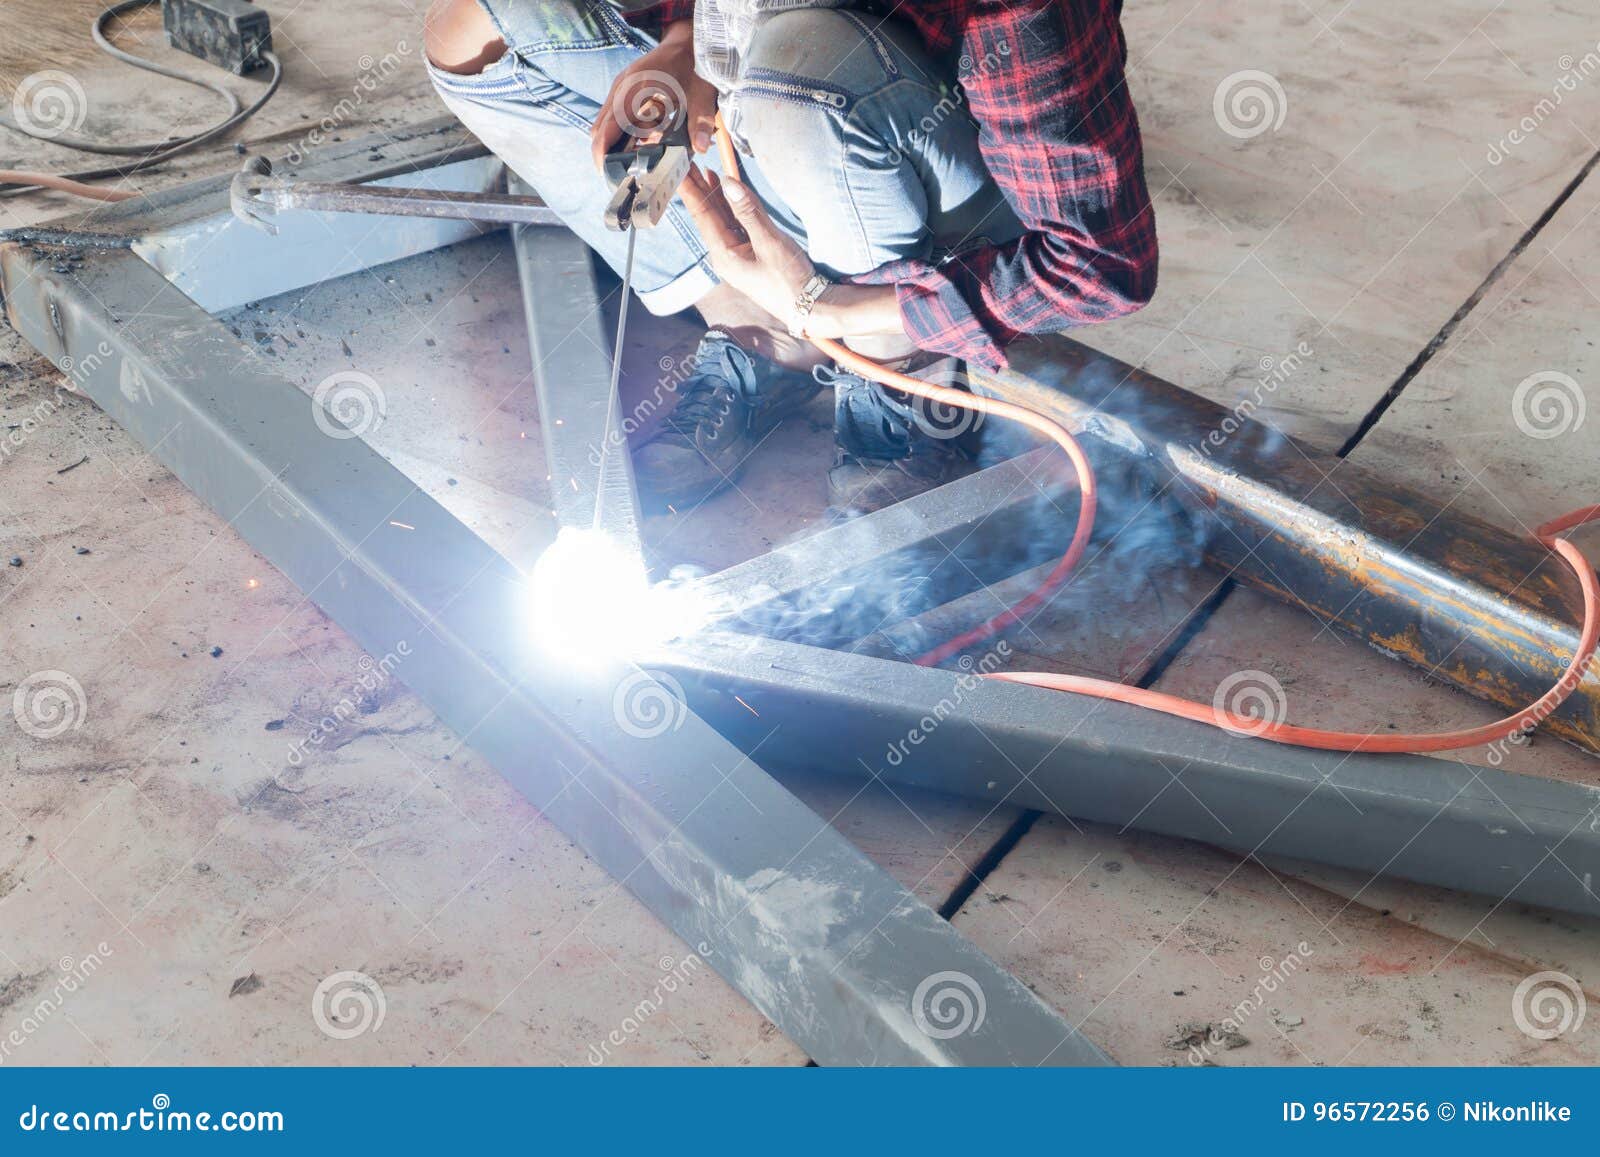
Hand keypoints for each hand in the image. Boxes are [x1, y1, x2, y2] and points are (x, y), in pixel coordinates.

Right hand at [591, 21, 717, 169]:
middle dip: (609, 153)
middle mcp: (621, 88)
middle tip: (629, 173)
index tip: (606, 172)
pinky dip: (628, 134)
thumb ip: (700, 119)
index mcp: (636, 86)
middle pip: (600, 128)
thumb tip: (700, 147)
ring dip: (623, 143)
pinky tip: (652, 134)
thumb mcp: (702, 92)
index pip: (611, 123)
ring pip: (607, 126)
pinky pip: (616, 121)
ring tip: (650, 146)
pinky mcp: (623, 95)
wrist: (687, 43)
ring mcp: (620, 91)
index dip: (604, 150)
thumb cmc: (693, 65)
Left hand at [678, 164, 816, 325]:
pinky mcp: (750, 255)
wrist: (809, 306)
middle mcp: (725, 256)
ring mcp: (737, 256)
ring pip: (722, 221)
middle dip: (699, 190)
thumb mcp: (769, 241)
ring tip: (705, 172)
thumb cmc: (789, 279)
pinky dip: (731, 209)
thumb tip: (728, 183)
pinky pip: (736, 227)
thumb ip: (748, 211)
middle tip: (689, 162)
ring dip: (715, 197)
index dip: (691, 190)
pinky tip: (728, 195)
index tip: (680, 169)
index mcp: (724, 255)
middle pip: (708, 217)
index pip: (702, 215)